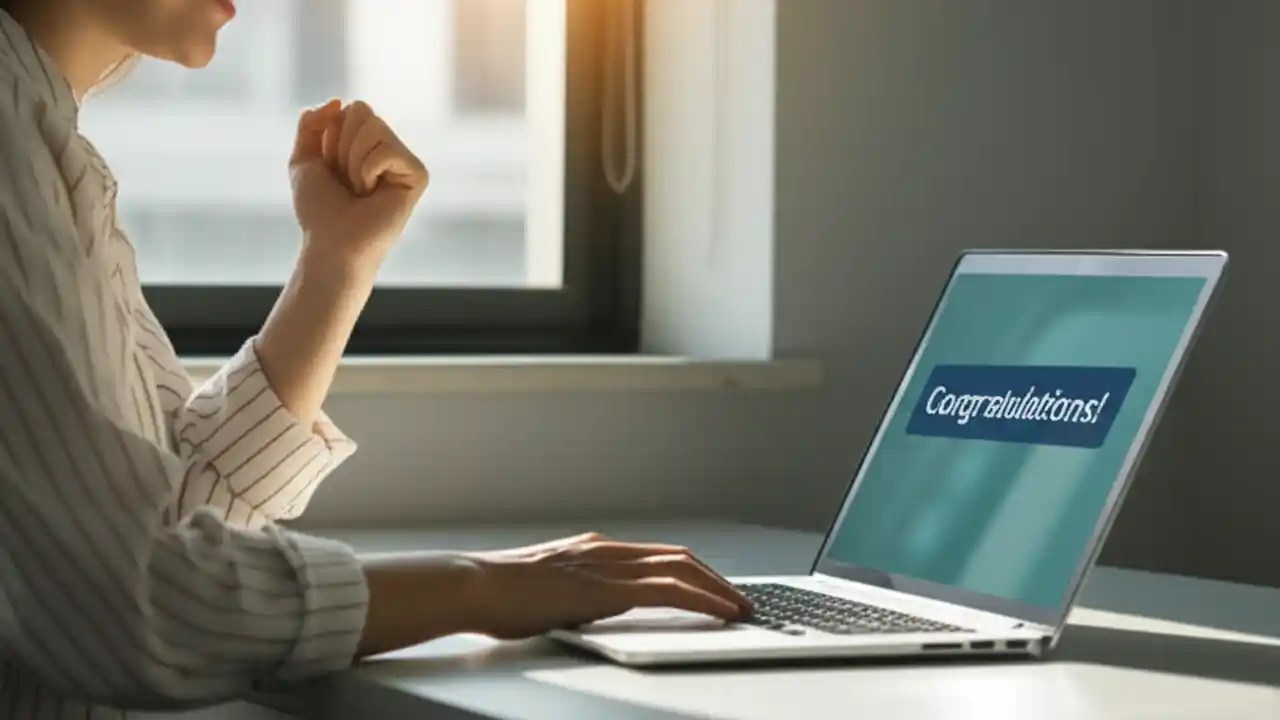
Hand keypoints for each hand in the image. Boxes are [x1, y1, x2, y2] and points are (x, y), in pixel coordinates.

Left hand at [289, 99, 429, 272]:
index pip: (349, 109)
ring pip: (374, 126)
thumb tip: (338, 101)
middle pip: (362, 110)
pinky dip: (368, 171)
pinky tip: (373, 194)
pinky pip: (386, 150)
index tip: (332, 170)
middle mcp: (388, 149)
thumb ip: (311, 124)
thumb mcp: (304, 159)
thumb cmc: (319, 211)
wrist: (332, 244)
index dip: (330, 137)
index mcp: (365, 144)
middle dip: (341, 145)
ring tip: (360, 189)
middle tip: (346, 181)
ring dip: (353, 160)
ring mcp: (404, 161)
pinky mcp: (417, 175)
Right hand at [466, 533, 753, 639]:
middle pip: (678, 556)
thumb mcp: (545, 592)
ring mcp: (609, 565)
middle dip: (713, 578)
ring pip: (682, 568)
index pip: (656, 555)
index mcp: (592, 550)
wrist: (473, 585)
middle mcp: (606, 550)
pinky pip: (671, 590)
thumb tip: (582, 611)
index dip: (690, 570)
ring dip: (718, 589)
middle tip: (739, 599)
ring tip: (742, 609)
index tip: (711, 587)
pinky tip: (722, 613)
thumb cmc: (497, 595)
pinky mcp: (609, 588)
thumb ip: (571, 595)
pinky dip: (703, 599)